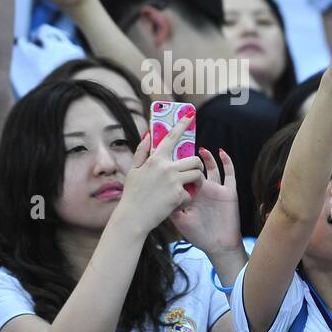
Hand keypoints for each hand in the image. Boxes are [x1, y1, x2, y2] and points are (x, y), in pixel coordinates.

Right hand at [113, 114, 204, 235]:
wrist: (133, 217)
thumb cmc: (133, 194)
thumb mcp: (134, 171)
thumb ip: (142, 152)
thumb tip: (148, 134)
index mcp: (155, 159)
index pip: (171, 137)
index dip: (182, 124)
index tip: (190, 114)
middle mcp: (166, 168)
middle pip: (195, 160)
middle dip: (197, 166)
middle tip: (193, 172)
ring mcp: (174, 181)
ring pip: (198, 175)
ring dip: (196, 182)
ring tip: (187, 188)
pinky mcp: (179, 195)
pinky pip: (191, 193)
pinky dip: (186, 199)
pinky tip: (175, 204)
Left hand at [170, 148, 241, 256]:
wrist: (217, 245)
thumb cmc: (198, 234)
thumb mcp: (178, 219)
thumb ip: (169, 204)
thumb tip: (157, 190)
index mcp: (189, 193)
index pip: (181, 174)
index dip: (176, 164)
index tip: (169, 153)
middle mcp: (202, 189)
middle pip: (195, 169)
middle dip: (190, 159)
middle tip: (183, 146)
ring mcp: (216, 189)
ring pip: (212, 168)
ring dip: (205, 158)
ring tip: (199, 149)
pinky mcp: (229, 192)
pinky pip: (229, 174)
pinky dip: (227, 162)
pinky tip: (221, 153)